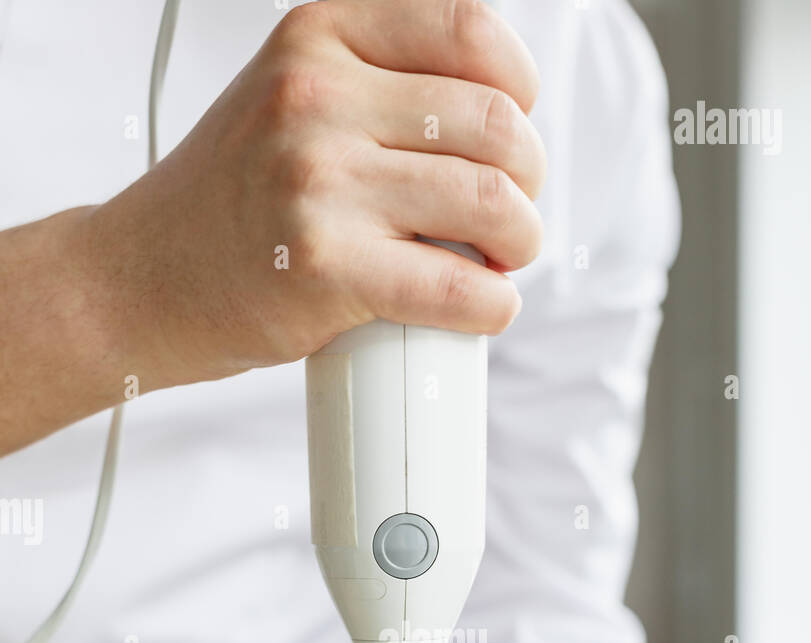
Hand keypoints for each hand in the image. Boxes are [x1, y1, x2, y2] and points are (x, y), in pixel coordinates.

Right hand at [84, 0, 545, 392]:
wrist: (142, 279)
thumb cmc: (230, 202)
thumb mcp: (288, 99)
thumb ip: (375, 86)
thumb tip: (495, 122)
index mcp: (317, 37)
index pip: (468, 30)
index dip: (517, 90)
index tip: (512, 131)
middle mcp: (316, 97)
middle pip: (495, 125)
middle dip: (527, 180)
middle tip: (511, 216)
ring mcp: (318, 182)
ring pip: (491, 202)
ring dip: (521, 242)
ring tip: (500, 261)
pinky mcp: (325, 267)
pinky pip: (457, 286)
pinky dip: (493, 304)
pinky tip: (485, 305)